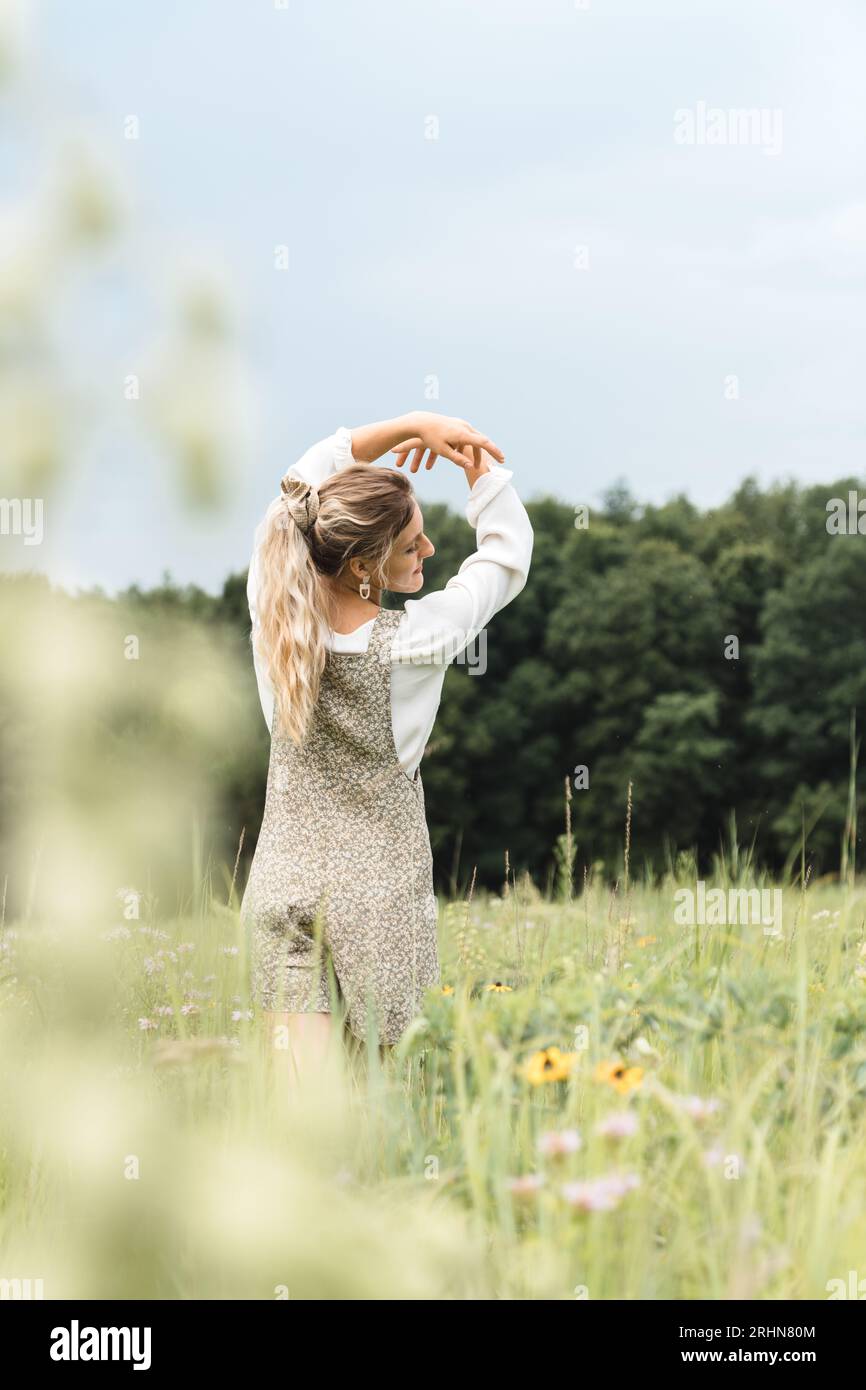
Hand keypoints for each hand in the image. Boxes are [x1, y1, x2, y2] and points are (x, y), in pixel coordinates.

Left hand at [390, 413, 504, 472]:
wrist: (421, 421)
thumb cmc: (430, 437)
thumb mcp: (443, 451)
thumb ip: (457, 459)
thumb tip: (470, 467)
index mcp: (463, 434)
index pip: (483, 443)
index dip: (494, 451)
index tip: (502, 459)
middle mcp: (465, 427)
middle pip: (482, 440)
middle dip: (490, 451)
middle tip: (500, 460)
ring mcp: (461, 424)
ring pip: (475, 438)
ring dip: (478, 451)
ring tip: (479, 463)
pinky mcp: (457, 424)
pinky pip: (468, 436)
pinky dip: (470, 446)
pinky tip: (469, 454)